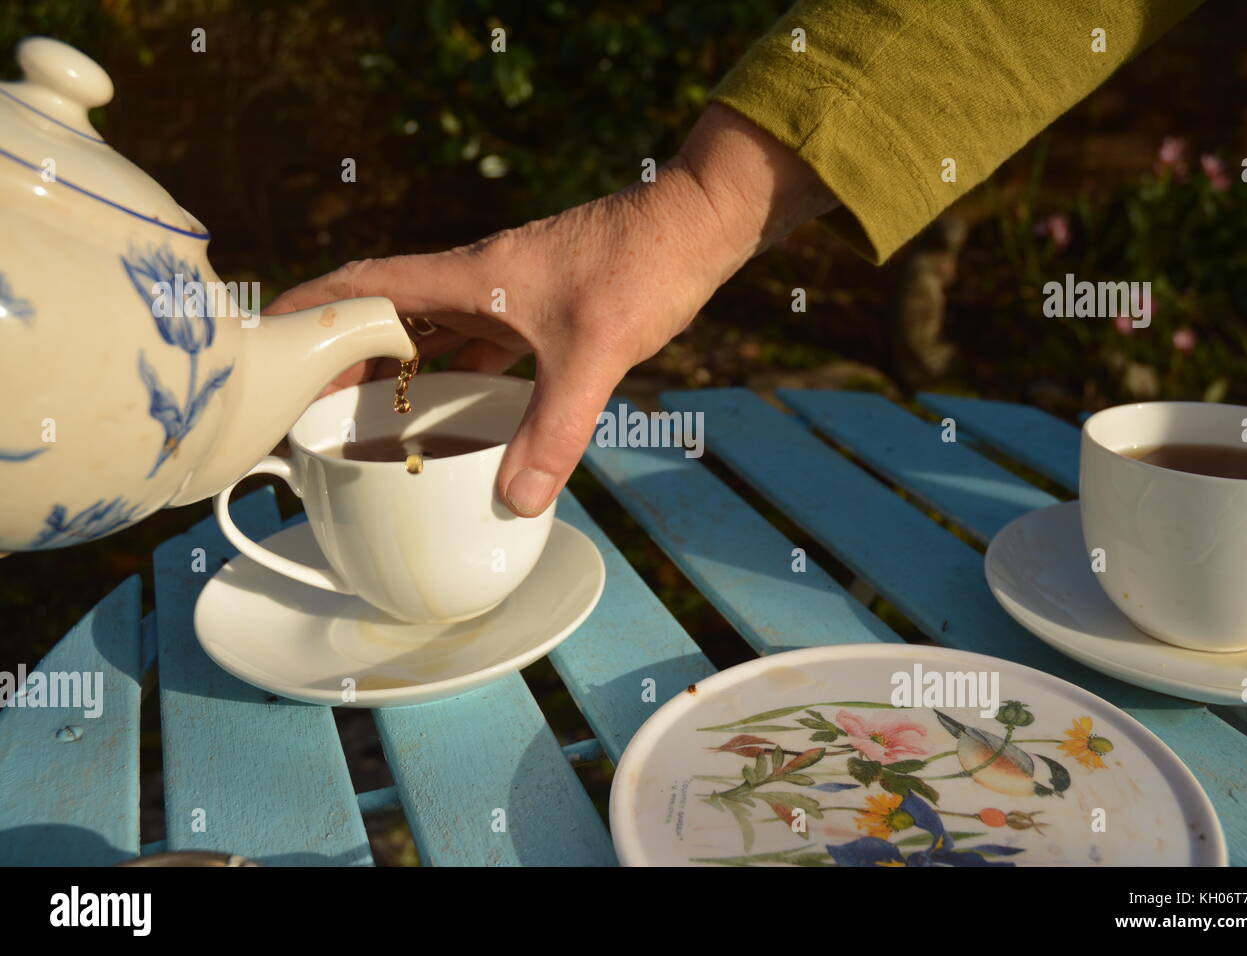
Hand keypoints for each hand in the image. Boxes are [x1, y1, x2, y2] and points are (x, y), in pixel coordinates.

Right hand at [263, 104, 838, 515]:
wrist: (698, 225)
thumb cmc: (643, 266)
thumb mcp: (594, 353)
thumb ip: (554, 429)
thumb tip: (516, 502)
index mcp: (469, 279)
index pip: (366, 285)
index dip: (311, 307)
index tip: (267, 337)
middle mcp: (479, 283)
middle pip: (390, 316)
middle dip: (347, 358)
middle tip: (315, 409)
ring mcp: (511, 294)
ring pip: (435, 334)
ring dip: (402, 370)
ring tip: (373, 419)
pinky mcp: (542, 308)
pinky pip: (482, 346)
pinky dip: (460, 377)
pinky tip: (462, 411)